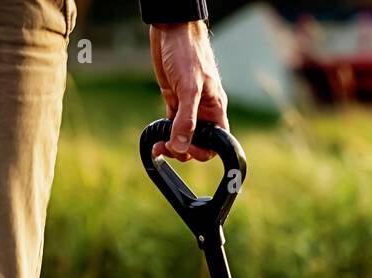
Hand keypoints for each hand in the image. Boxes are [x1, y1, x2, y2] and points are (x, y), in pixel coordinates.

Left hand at [149, 21, 229, 161]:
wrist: (172, 32)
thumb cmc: (188, 55)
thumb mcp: (190, 90)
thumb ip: (186, 120)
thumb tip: (180, 146)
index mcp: (216, 110)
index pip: (216, 141)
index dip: (204, 151)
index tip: (187, 150)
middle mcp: (204, 111)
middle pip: (199, 142)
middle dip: (185, 149)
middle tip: (169, 148)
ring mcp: (188, 106)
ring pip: (183, 135)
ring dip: (172, 144)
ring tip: (159, 146)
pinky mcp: (173, 99)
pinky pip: (171, 123)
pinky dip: (164, 133)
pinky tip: (155, 138)